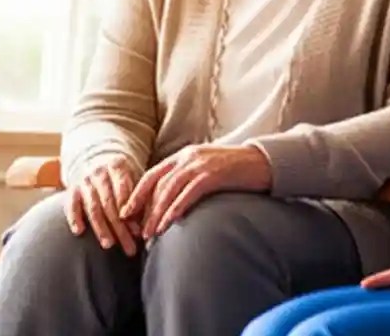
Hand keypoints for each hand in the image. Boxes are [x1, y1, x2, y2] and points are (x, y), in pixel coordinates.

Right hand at [63, 153, 141, 256]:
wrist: (97, 162)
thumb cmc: (122, 179)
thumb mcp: (133, 181)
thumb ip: (138, 200)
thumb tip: (143, 228)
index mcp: (117, 166)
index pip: (123, 189)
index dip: (129, 210)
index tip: (137, 231)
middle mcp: (99, 172)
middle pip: (109, 203)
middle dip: (119, 227)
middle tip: (129, 247)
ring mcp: (84, 181)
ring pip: (93, 207)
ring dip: (101, 228)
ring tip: (109, 245)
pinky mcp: (72, 190)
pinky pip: (71, 204)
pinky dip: (74, 217)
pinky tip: (79, 231)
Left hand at [120, 144, 271, 237]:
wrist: (262, 162)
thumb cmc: (235, 170)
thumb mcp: (206, 169)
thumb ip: (188, 179)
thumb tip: (170, 201)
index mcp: (183, 155)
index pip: (153, 175)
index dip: (137, 194)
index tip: (127, 213)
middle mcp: (187, 157)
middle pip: (157, 184)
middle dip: (143, 208)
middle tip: (135, 230)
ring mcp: (200, 165)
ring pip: (169, 190)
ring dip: (157, 214)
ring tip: (150, 234)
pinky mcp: (212, 175)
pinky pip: (188, 194)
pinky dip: (175, 210)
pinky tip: (169, 224)